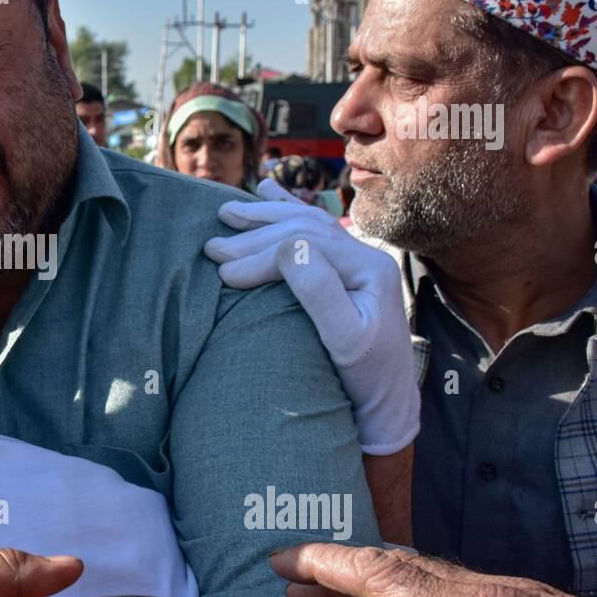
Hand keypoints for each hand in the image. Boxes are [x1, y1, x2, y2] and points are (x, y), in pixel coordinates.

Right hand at [203, 178, 419, 454]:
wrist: (385, 402)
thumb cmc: (366, 378)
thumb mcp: (346, 341)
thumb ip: (320, 292)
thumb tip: (288, 247)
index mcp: (370, 267)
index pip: (306, 245)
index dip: (261, 254)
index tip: (223, 273)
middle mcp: (366, 256)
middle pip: (303, 230)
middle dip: (254, 234)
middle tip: (211, 247)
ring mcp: (356, 260)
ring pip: (305, 224)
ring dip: (264, 218)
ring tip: (225, 213)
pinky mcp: (345, 270)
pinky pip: (312, 230)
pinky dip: (285, 211)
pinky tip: (265, 193)